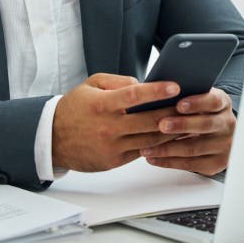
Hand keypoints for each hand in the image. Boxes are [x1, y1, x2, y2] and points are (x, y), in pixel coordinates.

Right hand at [51, 73, 183, 171]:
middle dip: (172, 113)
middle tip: (190, 106)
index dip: (156, 91)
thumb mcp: (90, 85)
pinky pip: (142, 152)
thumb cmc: (74, 108)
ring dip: (171, 132)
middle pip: (148, 121)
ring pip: (150, 140)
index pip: (133, 95)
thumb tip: (141, 84)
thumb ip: (117, 81)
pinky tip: (170, 138)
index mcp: (101, 104)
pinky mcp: (114, 161)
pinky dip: (158, 145)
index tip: (174, 85)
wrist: (53, 139)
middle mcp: (108, 126)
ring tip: (188, 123)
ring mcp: (112, 146)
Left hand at [139, 87, 235, 175]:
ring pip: (194, 148)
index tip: (179, 104)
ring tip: (147, 146)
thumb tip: (158, 92)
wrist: (215, 133)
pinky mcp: (216, 163)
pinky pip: (190, 164)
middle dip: (181, 125)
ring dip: (168, 148)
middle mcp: (227, 124)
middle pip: (205, 125)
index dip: (197, 103)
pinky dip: (169, 162)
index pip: (214, 101)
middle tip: (161, 125)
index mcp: (222, 103)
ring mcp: (224, 145)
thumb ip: (183, 95)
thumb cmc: (196, 111)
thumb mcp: (196, 98)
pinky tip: (153, 157)